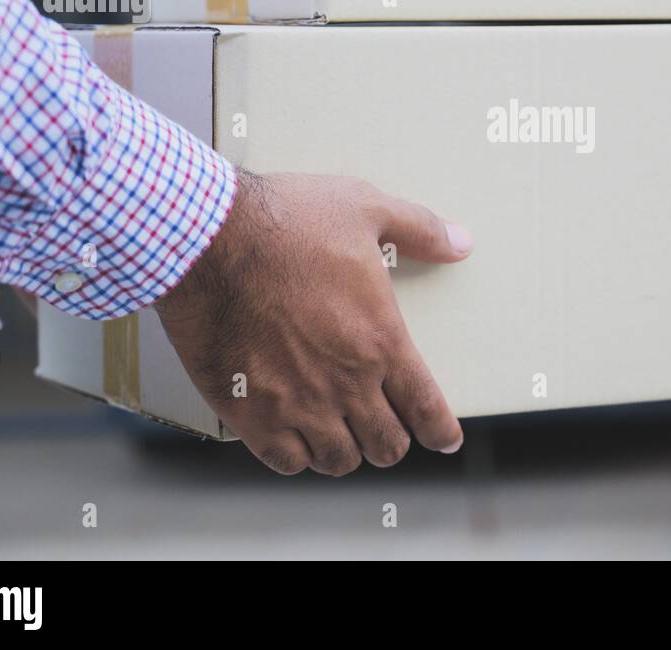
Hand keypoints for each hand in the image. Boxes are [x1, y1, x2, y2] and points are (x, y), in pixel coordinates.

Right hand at [155, 170, 473, 474]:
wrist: (208, 238)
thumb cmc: (286, 220)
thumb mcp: (366, 208)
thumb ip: (420, 229)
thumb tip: (462, 243)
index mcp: (380, 340)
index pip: (425, 408)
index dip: (440, 431)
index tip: (445, 439)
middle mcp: (346, 383)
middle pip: (386, 445)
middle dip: (392, 440)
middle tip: (385, 427)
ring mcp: (297, 404)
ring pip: (338, 461)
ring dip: (345, 451)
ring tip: (341, 434)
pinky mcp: (250, 413)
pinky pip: (286, 462)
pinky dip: (296, 456)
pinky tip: (294, 438)